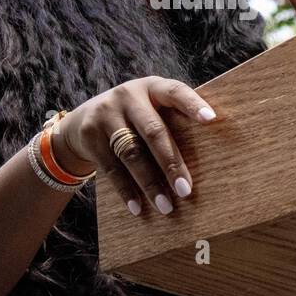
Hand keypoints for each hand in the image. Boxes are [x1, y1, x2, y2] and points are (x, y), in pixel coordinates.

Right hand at [50, 76, 217, 216]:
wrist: (83, 119)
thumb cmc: (134, 118)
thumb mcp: (149, 108)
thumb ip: (171, 120)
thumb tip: (212, 158)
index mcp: (151, 87)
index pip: (175, 91)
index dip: (193, 104)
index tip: (212, 119)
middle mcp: (127, 96)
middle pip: (153, 130)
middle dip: (171, 163)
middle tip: (186, 190)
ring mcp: (105, 114)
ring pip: (131, 153)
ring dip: (150, 183)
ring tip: (166, 207)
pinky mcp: (89, 135)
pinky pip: (111, 168)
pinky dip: (126, 190)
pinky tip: (138, 208)